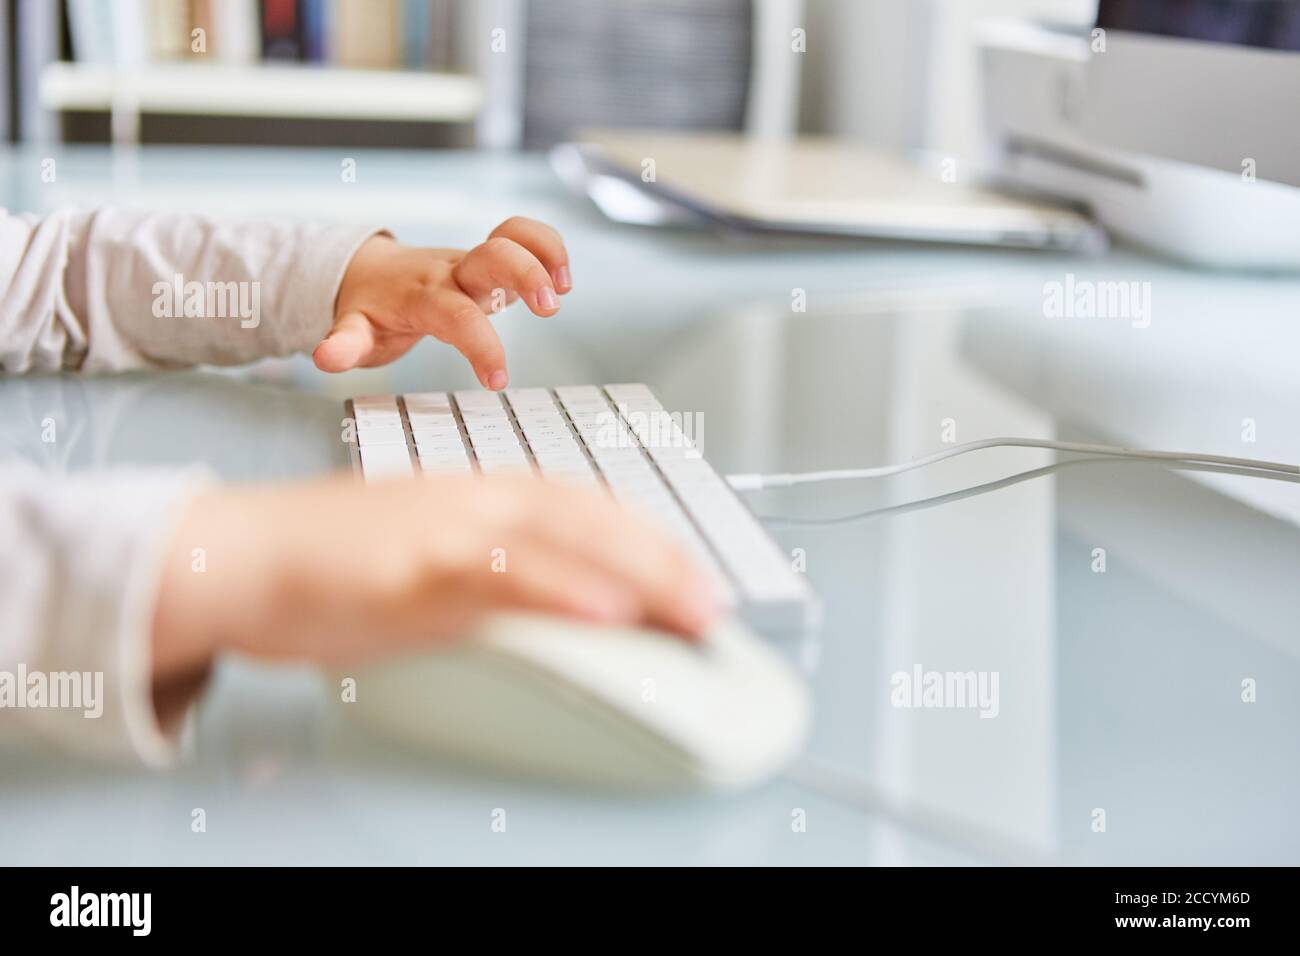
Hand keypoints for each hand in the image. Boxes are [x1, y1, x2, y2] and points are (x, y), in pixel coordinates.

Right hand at [151, 475, 720, 684]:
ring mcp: (446, 529)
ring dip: (635, 574)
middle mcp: (476, 500)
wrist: (238, 551)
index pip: (585, 508)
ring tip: (689, 609)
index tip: (691, 575)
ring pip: (558, 539)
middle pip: (590, 519)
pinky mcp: (411, 566)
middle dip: (661, 560)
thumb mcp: (430, 563)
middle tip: (712, 604)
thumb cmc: (330, 559)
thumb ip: (493, 580)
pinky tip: (603, 610)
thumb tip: (549, 610)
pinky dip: (557, 589)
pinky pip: (498, 576)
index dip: (646, 539)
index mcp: (482, 495)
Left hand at [313, 217, 572, 388]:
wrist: (368, 273)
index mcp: (423, 296)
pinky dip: (548, 248)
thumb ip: (345, 344)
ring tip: (563, 289)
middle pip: (494, 255)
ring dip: (546, 253)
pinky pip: (523, 236)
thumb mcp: (352, 331)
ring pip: (513, 235)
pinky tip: (562, 279)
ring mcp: (473, 261)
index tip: (498, 382)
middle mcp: (453, 271)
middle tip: (549, 309)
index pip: (458, 316)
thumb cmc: (369, 309)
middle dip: (526, 275)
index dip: (482, 347)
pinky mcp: (489, 257)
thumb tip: (325, 359)